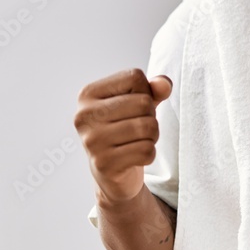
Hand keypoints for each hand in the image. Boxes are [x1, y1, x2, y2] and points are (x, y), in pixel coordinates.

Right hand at [73, 69, 171, 204]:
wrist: (111, 172)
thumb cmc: (125, 128)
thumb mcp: (140, 103)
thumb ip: (154, 88)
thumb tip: (164, 84)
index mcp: (87, 94)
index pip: (134, 77)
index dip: (145, 92)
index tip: (132, 108)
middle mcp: (84, 115)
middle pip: (144, 102)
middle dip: (151, 116)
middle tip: (137, 128)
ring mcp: (92, 140)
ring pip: (148, 127)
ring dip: (152, 136)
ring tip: (137, 141)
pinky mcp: (104, 163)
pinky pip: (147, 151)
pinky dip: (149, 154)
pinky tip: (134, 157)